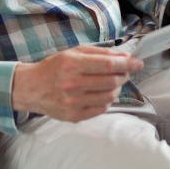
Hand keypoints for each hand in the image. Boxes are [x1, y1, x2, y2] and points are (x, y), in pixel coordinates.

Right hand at [11, 46, 143, 121]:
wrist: (31, 88)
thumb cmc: (54, 67)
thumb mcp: (73, 52)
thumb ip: (99, 53)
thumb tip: (124, 57)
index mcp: (72, 64)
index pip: (108, 65)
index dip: (127, 64)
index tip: (138, 63)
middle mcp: (72, 84)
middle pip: (111, 81)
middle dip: (124, 75)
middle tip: (125, 72)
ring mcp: (73, 102)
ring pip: (109, 96)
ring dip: (116, 88)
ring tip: (112, 83)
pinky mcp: (74, 116)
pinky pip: (101, 109)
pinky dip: (107, 101)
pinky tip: (101, 93)